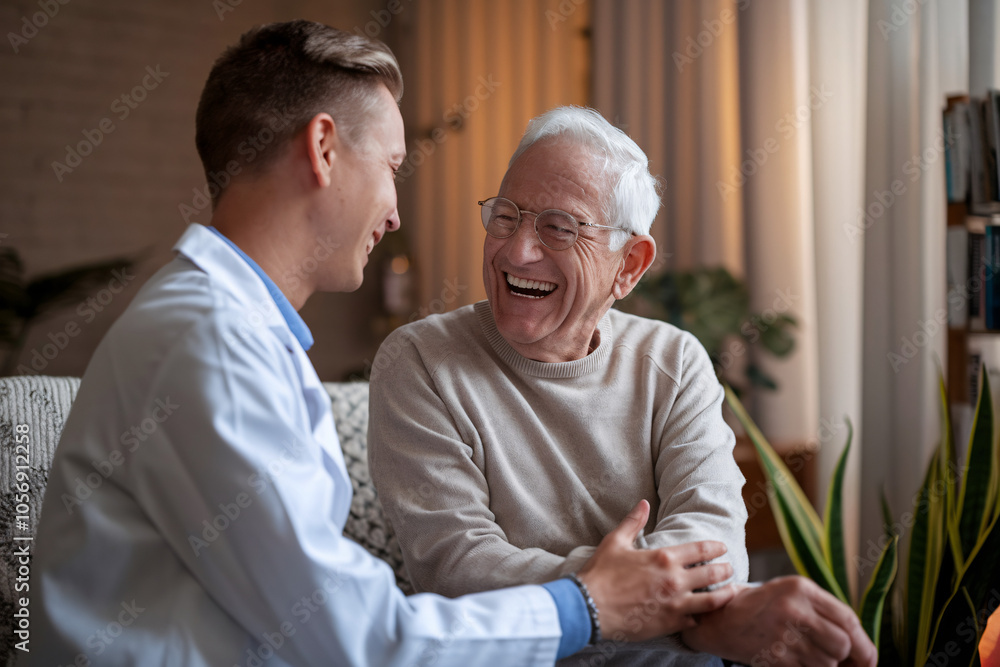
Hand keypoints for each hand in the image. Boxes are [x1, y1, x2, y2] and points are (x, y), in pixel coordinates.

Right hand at [577, 499, 736, 641]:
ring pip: (712, 600)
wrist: (589, 607)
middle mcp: (674, 580)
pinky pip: (695, 620)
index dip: (715, 547)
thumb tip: (643, 503)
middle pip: (712, 573)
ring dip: (725, 594)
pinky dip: (701, 616)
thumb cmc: (600, 574)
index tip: (722, 547)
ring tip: (731, 591)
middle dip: (725, 569)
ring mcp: (675, 604)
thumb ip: (633, 522)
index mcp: (663, 558)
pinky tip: (703, 614)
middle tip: (729, 568)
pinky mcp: (670, 623)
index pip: (701, 549)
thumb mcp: (615, 542)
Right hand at [680, 576, 876, 666]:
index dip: (864, 644)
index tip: (868, 659)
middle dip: (844, 658)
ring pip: (827, 663)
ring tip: (804, 653)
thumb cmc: (763, 608)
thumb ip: (824, 612)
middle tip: (836, 660)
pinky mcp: (775, 656)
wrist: (720, 620)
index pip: (848, 619)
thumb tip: (861, 648)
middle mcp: (794, 609)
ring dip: (823, 665)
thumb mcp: (792, 595)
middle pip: (842, 644)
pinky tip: (794, 660)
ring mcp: (783, 633)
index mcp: (802, 589)